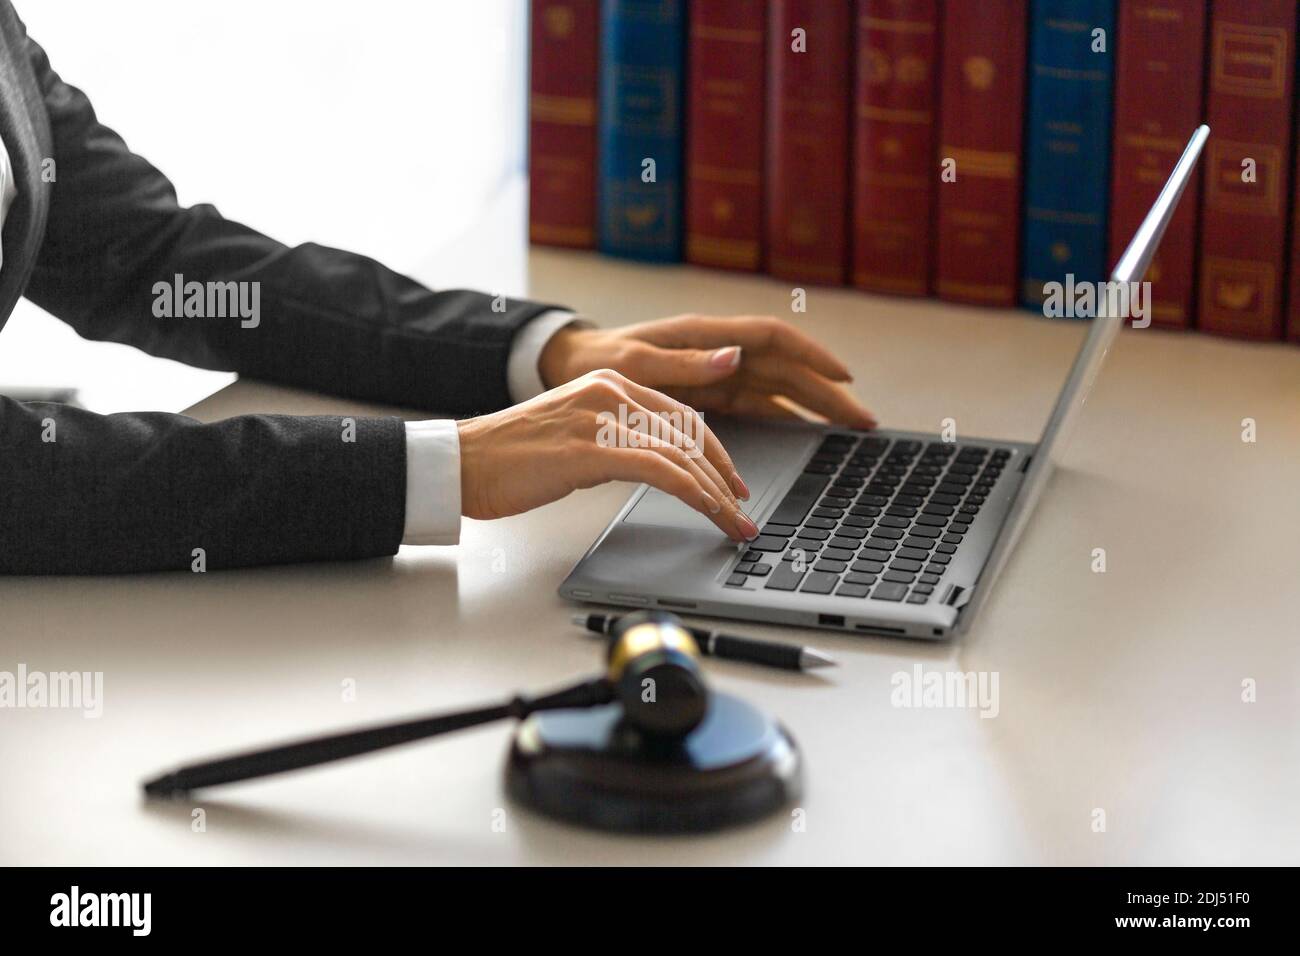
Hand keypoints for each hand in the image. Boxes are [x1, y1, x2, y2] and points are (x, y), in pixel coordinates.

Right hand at [457, 369, 759, 540]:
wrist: (462, 462)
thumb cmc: (510, 458)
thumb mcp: (574, 435)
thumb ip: (614, 439)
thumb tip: (654, 467)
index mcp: (609, 384)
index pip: (681, 415)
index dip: (714, 451)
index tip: (732, 482)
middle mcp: (610, 392)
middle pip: (689, 434)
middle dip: (724, 476)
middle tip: (743, 508)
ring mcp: (601, 417)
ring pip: (681, 453)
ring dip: (716, 493)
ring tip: (734, 522)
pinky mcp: (591, 449)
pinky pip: (659, 470)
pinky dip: (693, 494)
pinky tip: (707, 512)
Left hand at [538, 314, 875, 428]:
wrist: (568, 368)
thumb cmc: (597, 360)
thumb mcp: (635, 364)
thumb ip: (684, 364)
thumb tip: (736, 357)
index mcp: (705, 336)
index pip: (773, 340)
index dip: (813, 356)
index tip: (844, 377)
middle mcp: (719, 352)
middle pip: (787, 369)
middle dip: (828, 392)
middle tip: (864, 421)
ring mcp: (717, 374)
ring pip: (779, 388)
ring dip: (815, 407)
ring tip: (850, 430)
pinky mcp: (710, 396)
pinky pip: (758, 405)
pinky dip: (786, 417)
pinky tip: (809, 433)